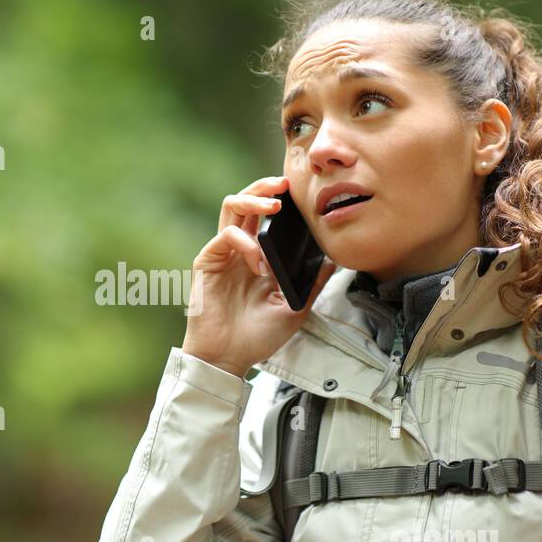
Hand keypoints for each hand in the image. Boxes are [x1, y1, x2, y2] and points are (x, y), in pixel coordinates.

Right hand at [181, 175, 335, 376]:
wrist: (229, 358)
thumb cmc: (257, 336)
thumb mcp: (295, 308)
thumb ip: (311, 283)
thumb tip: (333, 261)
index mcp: (258, 255)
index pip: (265, 214)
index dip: (280, 198)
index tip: (301, 193)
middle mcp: (239, 248)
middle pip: (247, 200)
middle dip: (265, 186)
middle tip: (286, 184)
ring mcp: (223, 253)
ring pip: (232, 207)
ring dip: (253, 199)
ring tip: (274, 206)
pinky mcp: (208, 262)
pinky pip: (225, 237)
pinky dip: (246, 244)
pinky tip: (259, 263)